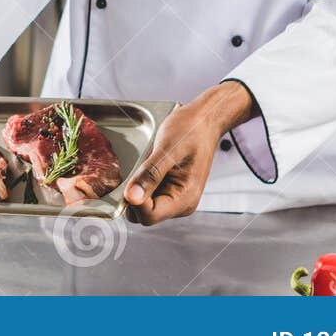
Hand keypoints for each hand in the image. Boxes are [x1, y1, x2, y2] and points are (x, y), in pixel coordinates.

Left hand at [125, 82, 255, 224]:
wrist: (205, 119)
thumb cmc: (191, 130)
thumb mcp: (167, 149)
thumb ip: (149, 175)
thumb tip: (131, 197)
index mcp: (184, 199)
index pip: (149, 216)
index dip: (134, 201)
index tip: (131, 178)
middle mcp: (180, 204)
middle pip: (143, 214)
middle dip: (134, 193)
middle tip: (140, 166)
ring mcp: (175, 197)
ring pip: (143, 203)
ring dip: (139, 185)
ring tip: (149, 162)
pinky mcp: (170, 188)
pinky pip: (148, 192)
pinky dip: (143, 180)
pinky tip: (151, 163)